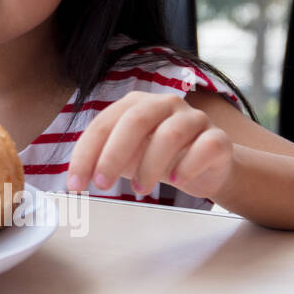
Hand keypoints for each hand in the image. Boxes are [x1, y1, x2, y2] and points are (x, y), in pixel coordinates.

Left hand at [66, 91, 235, 199]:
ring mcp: (194, 118)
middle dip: (113, 155)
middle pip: (135, 121)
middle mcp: (164, 104)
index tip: (75, 183)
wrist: (206, 168)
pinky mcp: (218, 138)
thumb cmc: (159, 158)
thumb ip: (103, 160)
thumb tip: (76, 178)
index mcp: (135, 104)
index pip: (103, 123)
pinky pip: (205, 146)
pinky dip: (188, 165)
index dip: (86, 154)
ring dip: (150, 165)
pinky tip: (177, 180)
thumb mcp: (126, 158)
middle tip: (102, 184)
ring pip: (170, 134)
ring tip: (139, 189)